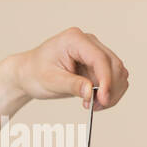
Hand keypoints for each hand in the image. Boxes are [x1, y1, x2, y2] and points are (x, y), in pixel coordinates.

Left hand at [7, 27, 129, 109]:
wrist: (28, 74)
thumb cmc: (34, 73)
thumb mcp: (50, 81)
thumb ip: (72, 85)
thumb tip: (91, 92)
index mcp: (74, 40)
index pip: (99, 58)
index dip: (106, 79)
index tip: (104, 99)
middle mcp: (88, 42)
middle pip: (113, 64)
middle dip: (110, 88)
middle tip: (96, 107)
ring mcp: (95, 51)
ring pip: (118, 72)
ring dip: (111, 91)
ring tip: (92, 105)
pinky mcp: (97, 63)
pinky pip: (113, 77)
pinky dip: (109, 91)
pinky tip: (94, 100)